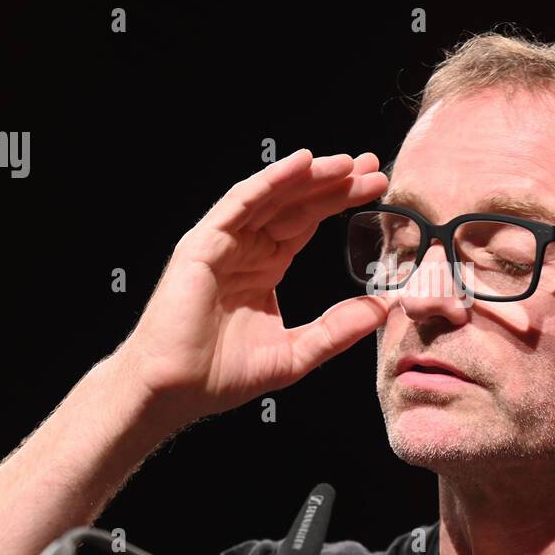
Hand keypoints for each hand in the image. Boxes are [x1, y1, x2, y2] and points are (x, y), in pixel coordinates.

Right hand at [118, 149, 390, 429]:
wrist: (172, 391)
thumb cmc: (218, 376)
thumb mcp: (295, 354)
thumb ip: (337, 330)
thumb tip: (383, 308)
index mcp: (265, 267)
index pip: (307, 224)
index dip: (340, 204)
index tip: (377, 190)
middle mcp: (246, 249)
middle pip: (296, 205)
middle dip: (335, 184)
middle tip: (373, 166)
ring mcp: (224, 243)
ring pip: (273, 197)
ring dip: (310, 177)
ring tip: (348, 163)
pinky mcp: (203, 244)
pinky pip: (240, 203)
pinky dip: (270, 181)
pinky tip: (300, 165)